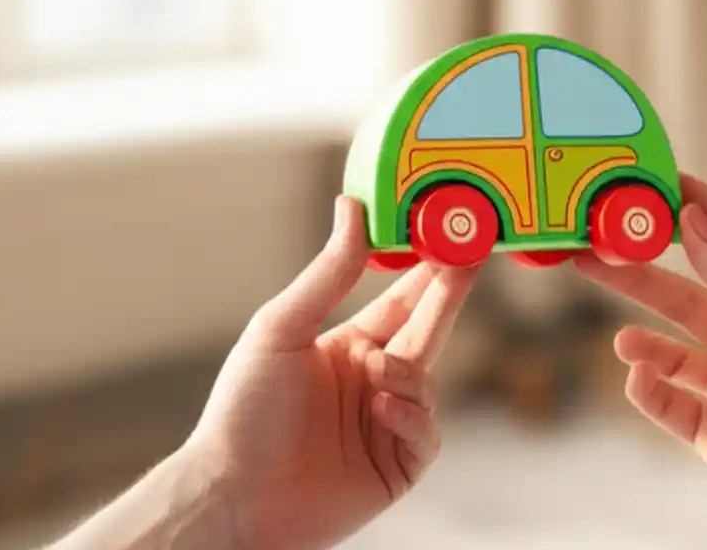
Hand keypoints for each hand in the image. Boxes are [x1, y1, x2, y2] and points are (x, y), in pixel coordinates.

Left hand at [184, 196, 478, 548]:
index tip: (454, 235)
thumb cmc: (244, 413)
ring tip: (379, 377)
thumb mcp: (282, 329)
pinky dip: (412, 419)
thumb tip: (351, 208)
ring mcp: (387, 424)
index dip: (429, 270)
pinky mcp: (397, 466)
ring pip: (429, 384)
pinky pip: (427, 433)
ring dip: (409, 375)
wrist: (233, 497)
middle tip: (473, 259)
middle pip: (427, 332)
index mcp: (347, 346)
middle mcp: (372, 381)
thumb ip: (328, 274)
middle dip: (449, 298)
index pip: (401, 300)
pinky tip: (383, 413)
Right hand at [578, 177, 706, 549]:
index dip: (703, 211)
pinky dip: (649, 390)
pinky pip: (669, 402)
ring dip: (642, 338)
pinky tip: (638, 380)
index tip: (661, 181)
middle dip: (645, 274)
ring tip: (619, 335)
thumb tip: (697, 224)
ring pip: (673, 347)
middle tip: (598, 250)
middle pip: (691, 293)